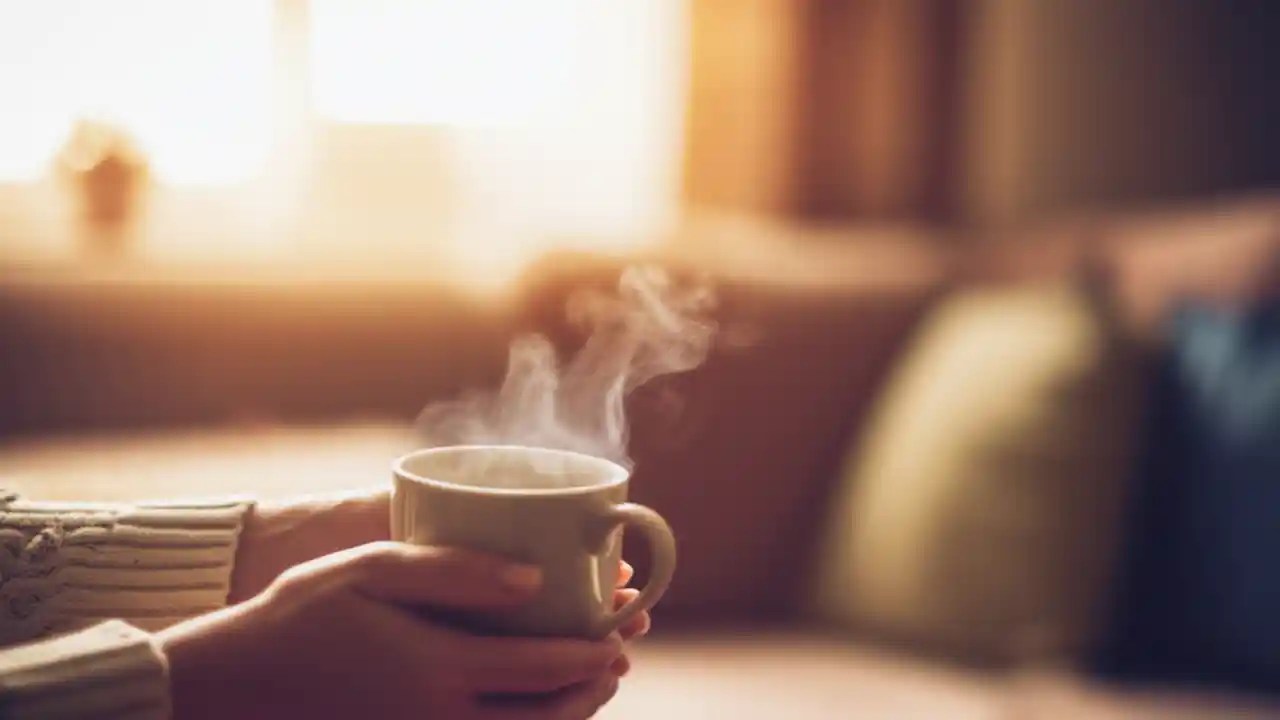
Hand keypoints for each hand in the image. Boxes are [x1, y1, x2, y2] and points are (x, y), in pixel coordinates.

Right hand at [228, 490, 656, 651]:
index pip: (543, 667)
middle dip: (591, 693)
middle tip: (616, 662)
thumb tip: (534, 579)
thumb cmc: (300, 615)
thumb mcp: (371, 570)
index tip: (621, 634)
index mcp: (437, 669)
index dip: (592, 653)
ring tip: (586, 689)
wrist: (233, 686)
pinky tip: (526, 712)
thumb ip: (454, 570)